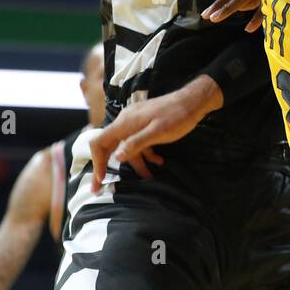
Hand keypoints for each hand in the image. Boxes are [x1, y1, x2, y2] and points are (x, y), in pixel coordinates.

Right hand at [88, 77, 222, 191]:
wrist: (193, 101)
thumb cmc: (177, 115)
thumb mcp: (158, 132)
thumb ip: (136, 143)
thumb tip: (117, 158)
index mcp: (125, 123)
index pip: (100, 142)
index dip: (97, 161)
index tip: (100, 179)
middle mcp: (126, 122)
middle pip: (109, 146)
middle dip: (106, 166)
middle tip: (102, 188)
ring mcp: (135, 123)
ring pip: (128, 147)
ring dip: (136, 162)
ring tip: (148, 177)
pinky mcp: (145, 124)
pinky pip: (139, 142)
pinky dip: (146, 153)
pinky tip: (159, 161)